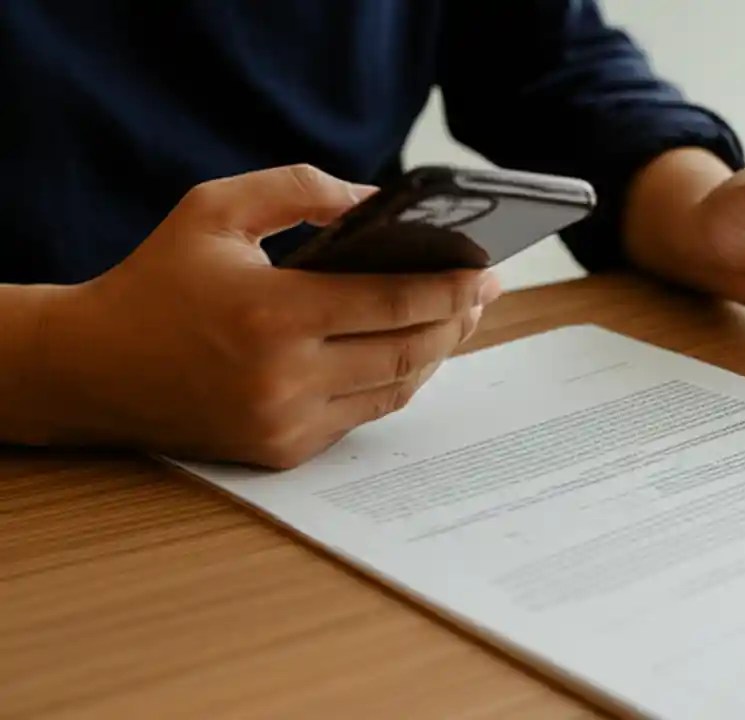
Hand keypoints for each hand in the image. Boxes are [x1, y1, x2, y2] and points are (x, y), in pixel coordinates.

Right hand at [40, 164, 501, 468]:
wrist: (92, 368)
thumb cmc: (157, 280)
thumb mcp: (215, 208)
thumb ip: (299, 188)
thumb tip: (378, 199)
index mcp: (272, 313)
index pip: (394, 302)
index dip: (452, 288)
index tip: (488, 269)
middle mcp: (285, 378)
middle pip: (409, 350)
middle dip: (457, 319)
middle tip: (482, 290)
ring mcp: (286, 422)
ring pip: (395, 389)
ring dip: (435, 353)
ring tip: (456, 316)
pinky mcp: (282, 451)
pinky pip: (364, 415)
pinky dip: (395, 381)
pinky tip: (410, 350)